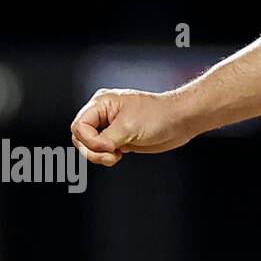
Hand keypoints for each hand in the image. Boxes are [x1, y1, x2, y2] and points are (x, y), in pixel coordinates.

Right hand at [70, 88, 200, 166]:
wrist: (180, 121)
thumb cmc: (159, 116)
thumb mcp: (127, 127)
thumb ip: (105, 139)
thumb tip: (95, 149)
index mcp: (101, 103)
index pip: (79, 126)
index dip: (90, 140)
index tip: (109, 146)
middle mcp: (103, 113)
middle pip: (80, 138)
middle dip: (93, 150)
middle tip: (111, 154)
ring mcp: (111, 126)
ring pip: (90, 146)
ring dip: (99, 156)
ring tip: (116, 156)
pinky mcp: (119, 138)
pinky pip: (101, 151)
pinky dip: (106, 157)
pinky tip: (119, 155)